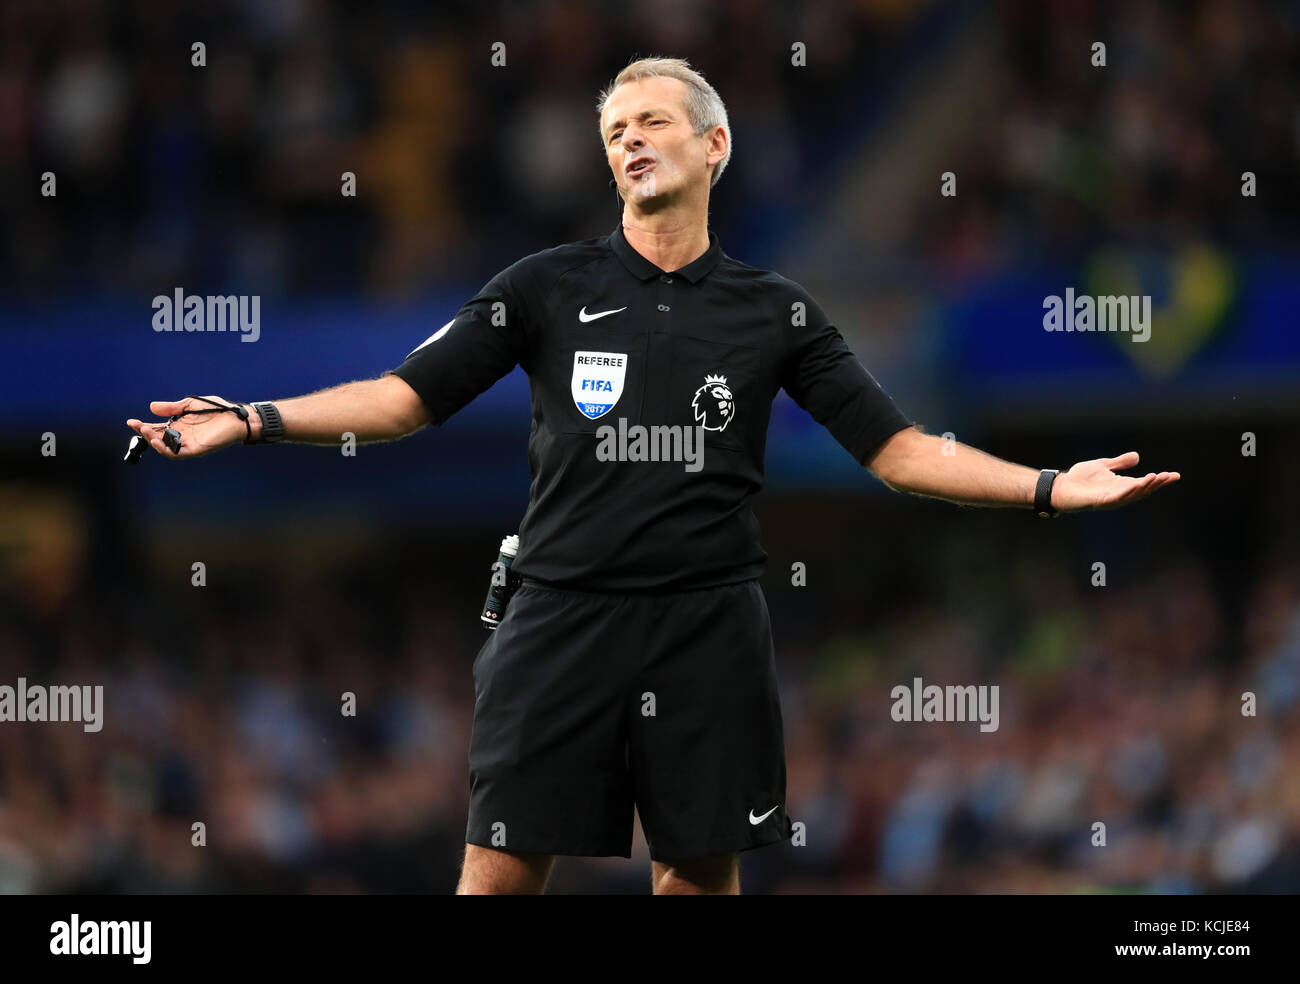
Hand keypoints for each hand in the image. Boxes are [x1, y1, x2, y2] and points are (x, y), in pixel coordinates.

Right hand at [126, 396, 253, 459]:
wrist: (236, 416)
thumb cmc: (217, 410)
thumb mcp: (190, 405)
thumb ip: (172, 407)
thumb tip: (151, 407)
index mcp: (179, 425)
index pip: (158, 428)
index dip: (144, 426)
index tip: (132, 421)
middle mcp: (182, 436)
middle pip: (159, 439)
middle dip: (146, 433)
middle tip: (137, 425)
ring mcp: (189, 444)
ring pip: (166, 448)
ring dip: (154, 441)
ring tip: (146, 431)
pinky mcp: (197, 449)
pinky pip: (178, 454)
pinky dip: (166, 449)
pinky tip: (159, 441)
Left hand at [1051, 451, 1179, 512]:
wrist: (1060, 486)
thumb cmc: (1079, 478)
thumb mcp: (1102, 466)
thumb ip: (1119, 463)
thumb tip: (1137, 456)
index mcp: (1121, 485)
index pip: (1144, 482)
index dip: (1160, 480)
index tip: (1175, 475)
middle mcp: (1119, 493)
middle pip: (1143, 490)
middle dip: (1157, 483)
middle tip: (1170, 476)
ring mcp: (1110, 499)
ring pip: (1132, 494)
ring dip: (1144, 486)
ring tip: (1156, 477)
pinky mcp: (1099, 501)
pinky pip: (1116, 498)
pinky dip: (1127, 492)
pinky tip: (1135, 485)